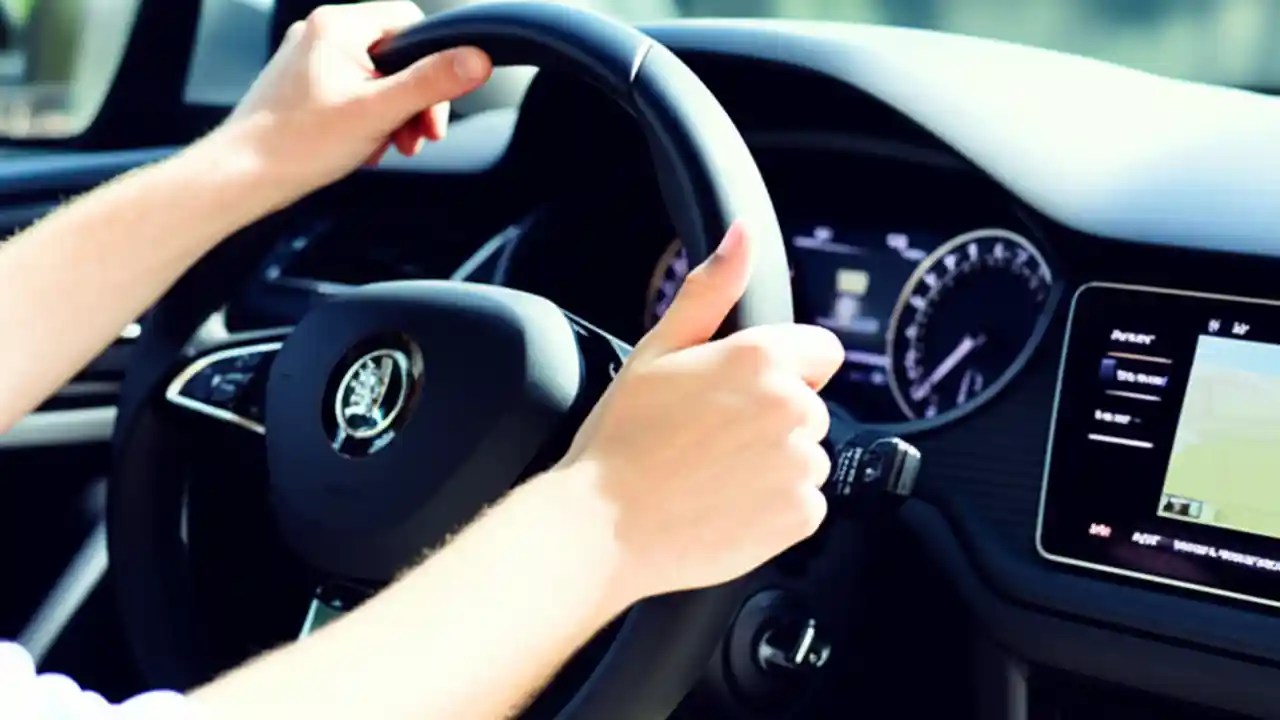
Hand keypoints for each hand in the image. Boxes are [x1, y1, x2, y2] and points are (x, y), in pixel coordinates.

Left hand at [216, 1, 491, 198]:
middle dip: (413, 99)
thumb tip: (476, 60)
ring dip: (393, 114)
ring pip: (375, 78)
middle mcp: (319, 34)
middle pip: (394, 55)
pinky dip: (367, 120)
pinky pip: (352, 94)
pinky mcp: (301, 86)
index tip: (437, 104)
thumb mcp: (379, 112)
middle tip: (419, 135)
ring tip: (389, 145)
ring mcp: (308, 60)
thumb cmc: (297, 144)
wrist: (241, 176)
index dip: (434, 63)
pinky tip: (364, 146)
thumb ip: (431, 83)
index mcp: (337, 26)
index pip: (410, 22)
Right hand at [556, 223, 844, 602]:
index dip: (783, 367)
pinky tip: (724, 505)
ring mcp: (801, 465)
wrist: (602, 529)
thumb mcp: (658, 350)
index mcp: (760, 359)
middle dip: (773, 418)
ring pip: (807, 455)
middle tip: (710, 438)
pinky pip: (804, 503)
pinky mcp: (801, 516)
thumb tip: (743, 233)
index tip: (739, 392)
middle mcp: (791, 408)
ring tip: (712, 475)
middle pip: (809, 405)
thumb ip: (710, 288)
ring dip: (774, 464)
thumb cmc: (621, 440)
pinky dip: (774, 508)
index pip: (821, 350)